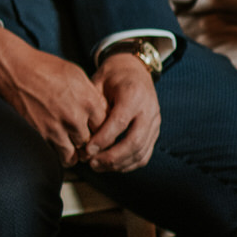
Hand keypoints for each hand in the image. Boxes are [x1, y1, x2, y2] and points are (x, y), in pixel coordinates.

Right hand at [0, 25, 108, 165]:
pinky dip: (65, 156)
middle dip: (92, 141)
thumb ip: (91, 94)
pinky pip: (61, 155)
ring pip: (79, 153)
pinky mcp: (43, 134)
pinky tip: (64, 151)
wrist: (15, 69)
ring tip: (77, 149)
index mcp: (89, 99)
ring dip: (79, 152)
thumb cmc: (44, 67)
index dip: (103, 127)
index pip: (107, 125)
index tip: (97, 128)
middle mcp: (76, 116)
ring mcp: (59, 127)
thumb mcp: (76, 74)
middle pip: (94, 140)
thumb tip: (100, 109)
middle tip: (88, 140)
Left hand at [81, 53, 160, 171]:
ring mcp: (155, 122)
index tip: (87, 149)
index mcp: (133, 94)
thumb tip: (81, 129)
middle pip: (134, 141)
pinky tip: (111, 166)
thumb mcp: (99, 81)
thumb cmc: (112, 76)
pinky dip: (129, 164)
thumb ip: (93, 102)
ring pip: (141, 151)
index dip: (103, 138)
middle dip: (112, 157)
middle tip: (91, 163)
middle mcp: (149, 110)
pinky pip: (145, 154)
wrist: (135, 69)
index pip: (120, 122)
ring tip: (97, 166)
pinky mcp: (155, 131)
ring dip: (119, 164)